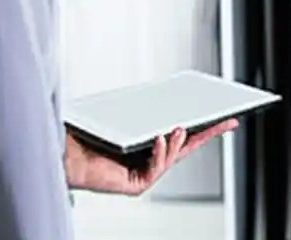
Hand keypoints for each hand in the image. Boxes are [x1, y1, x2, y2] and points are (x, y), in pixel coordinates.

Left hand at [64, 119, 237, 195]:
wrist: (62, 152)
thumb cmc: (86, 134)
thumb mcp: (127, 119)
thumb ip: (149, 116)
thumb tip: (172, 105)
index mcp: (147, 143)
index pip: (181, 135)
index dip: (203, 127)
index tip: (223, 116)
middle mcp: (147, 159)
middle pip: (185, 147)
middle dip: (208, 134)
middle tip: (227, 122)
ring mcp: (142, 173)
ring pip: (171, 158)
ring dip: (178, 143)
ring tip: (182, 128)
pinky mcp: (135, 184)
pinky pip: (155, 168)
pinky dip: (160, 152)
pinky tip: (159, 138)